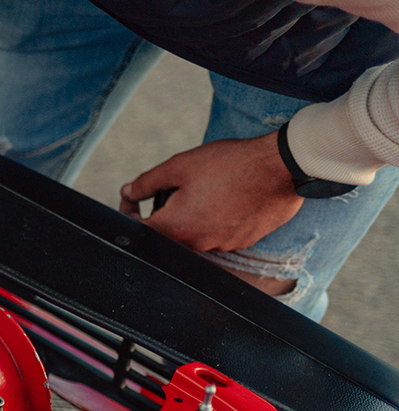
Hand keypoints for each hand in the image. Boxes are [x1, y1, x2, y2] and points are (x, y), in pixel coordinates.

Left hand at [118, 133, 303, 252]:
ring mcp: (223, 245)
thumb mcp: (179, 166)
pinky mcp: (243, 242)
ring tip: (205, 188)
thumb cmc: (231, 164)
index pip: (140, 229)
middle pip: (168, 233)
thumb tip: (128, 192)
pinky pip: (218, 234)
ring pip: (194, 234)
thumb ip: (147, 182)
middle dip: (163, 211)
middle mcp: (198, 244)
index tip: (131, 200)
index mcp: (178, 227)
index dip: (129, 213)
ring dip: (190, 215)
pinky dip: (214, 219)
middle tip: (173, 187)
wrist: (282, 168)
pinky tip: (224, 197)